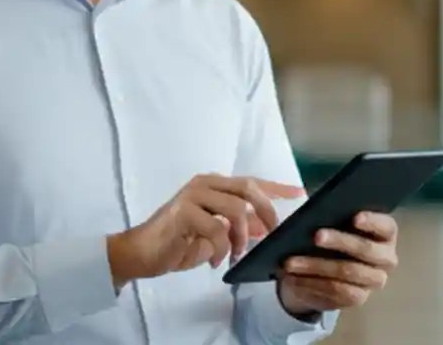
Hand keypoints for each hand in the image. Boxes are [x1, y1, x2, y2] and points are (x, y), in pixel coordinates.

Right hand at [106, 175, 304, 285]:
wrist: (141, 253)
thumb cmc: (177, 242)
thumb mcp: (215, 234)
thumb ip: (239, 226)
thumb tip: (266, 225)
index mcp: (214, 185)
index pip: (252, 181)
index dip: (277, 187)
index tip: (300, 193)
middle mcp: (205, 184)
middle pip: (248, 188)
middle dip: (266, 211)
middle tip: (272, 234)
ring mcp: (193, 195)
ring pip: (234, 208)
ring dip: (241, 237)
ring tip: (235, 255)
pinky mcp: (182, 211)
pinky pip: (215, 228)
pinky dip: (220, 248)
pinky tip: (214, 260)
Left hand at [277, 211, 398, 316]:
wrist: (325, 269)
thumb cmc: (334, 234)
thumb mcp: (334, 221)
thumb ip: (334, 215)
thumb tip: (317, 213)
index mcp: (386, 233)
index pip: (386, 226)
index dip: (372, 221)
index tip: (354, 217)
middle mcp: (386, 257)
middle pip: (366, 250)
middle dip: (340, 241)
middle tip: (316, 236)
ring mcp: (375, 280)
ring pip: (348, 272)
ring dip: (317, 266)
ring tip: (291, 262)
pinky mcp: (359, 297)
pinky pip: (337, 292)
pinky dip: (313, 283)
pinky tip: (294, 278)